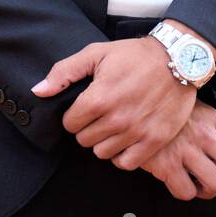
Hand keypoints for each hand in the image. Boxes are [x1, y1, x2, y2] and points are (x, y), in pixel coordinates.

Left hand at [31, 37, 196, 168]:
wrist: (176, 59)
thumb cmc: (134, 55)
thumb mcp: (96, 53)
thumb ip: (64, 72)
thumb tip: (39, 91)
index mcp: (98, 98)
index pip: (69, 124)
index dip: (74, 115)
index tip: (84, 107)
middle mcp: (116, 118)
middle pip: (84, 140)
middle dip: (87, 128)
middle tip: (99, 114)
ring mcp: (136, 132)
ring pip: (102, 153)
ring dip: (104, 141)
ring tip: (112, 125)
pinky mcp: (154, 140)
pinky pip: (126, 163)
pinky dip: (122, 154)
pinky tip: (124, 139)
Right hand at [136, 100, 215, 200]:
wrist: (133, 102)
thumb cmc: (162, 107)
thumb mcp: (193, 107)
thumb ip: (210, 126)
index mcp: (212, 120)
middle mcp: (203, 134)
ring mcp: (186, 149)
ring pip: (215, 184)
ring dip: (206, 191)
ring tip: (195, 184)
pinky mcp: (166, 164)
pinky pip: (186, 191)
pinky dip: (183, 191)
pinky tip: (176, 180)